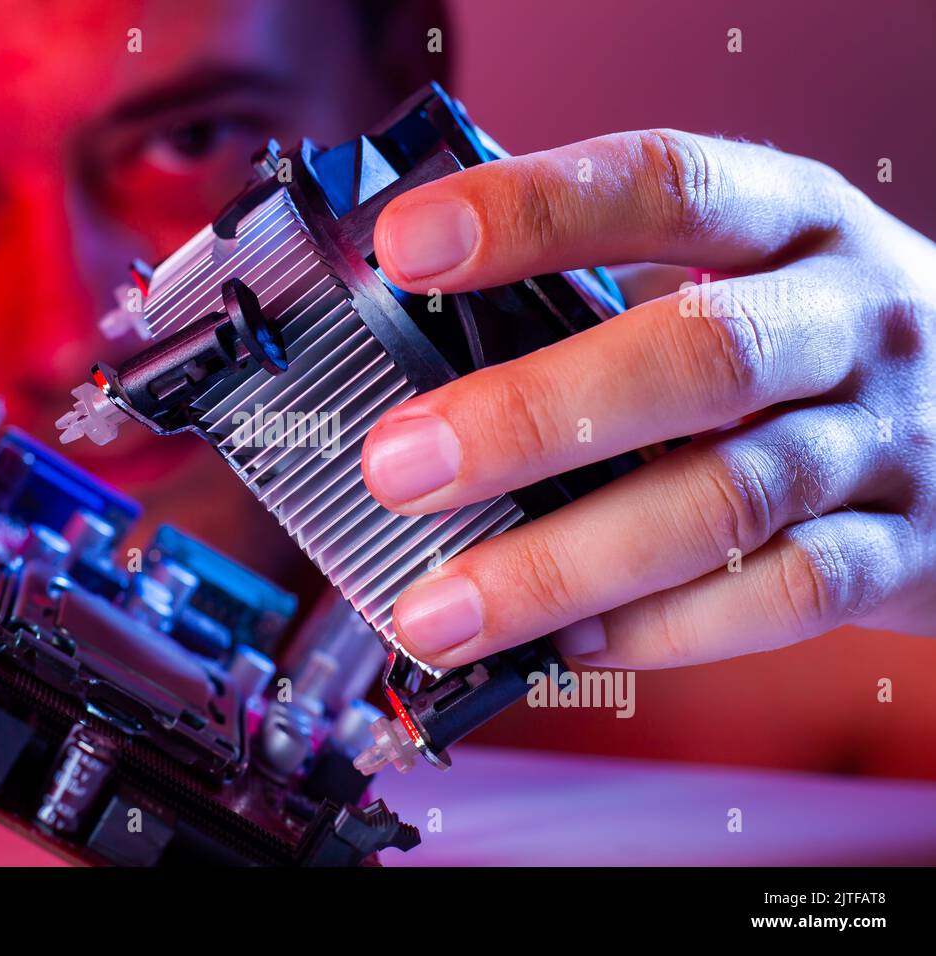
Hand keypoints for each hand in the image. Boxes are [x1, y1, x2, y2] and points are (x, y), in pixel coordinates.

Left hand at [360, 130, 935, 669]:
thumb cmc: (814, 341)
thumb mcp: (743, 274)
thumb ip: (610, 300)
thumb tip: (427, 354)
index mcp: (790, 223)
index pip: (660, 186)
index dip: (532, 210)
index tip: (406, 246)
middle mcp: (846, 319)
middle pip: (696, 358)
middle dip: (531, 417)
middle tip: (400, 465)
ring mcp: (884, 439)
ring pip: (726, 501)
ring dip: (562, 563)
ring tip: (440, 608)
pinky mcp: (903, 549)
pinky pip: (778, 598)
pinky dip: (659, 628)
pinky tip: (566, 643)